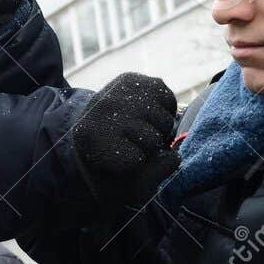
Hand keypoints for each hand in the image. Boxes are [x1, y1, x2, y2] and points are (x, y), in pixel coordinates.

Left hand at [71, 73, 180, 205]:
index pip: (135, 160)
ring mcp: (117, 90)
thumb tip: (174, 157)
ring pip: (164, 121)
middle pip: (152, 140)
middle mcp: (101, 109)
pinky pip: (169, 99)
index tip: (119, 163)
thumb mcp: (123, 185)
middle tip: (133, 145)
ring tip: (141, 131)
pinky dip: (167, 111)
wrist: (94, 134)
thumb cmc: (109, 166)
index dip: (135, 166)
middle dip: (150, 149)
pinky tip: (148, 115)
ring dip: (160, 131)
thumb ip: (152, 177)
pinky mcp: (132, 78)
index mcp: (90, 139)